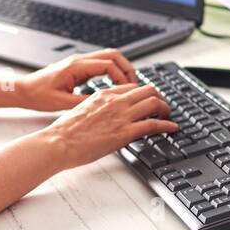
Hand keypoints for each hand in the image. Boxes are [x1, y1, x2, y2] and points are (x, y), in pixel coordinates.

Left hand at [15, 48, 138, 111]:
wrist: (22, 90)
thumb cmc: (37, 95)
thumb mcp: (62, 103)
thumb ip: (84, 102)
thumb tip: (105, 104)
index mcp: (75, 67)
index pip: (108, 65)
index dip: (122, 76)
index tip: (129, 90)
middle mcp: (79, 60)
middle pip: (113, 55)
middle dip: (127, 68)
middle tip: (135, 85)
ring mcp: (79, 62)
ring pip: (108, 57)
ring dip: (121, 68)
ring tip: (129, 85)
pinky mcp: (77, 67)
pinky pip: (101, 63)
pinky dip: (112, 71)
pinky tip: (115, 85)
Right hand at [40, 84, 177, 170]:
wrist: (58, 142)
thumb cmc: (65, 132)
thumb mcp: (82, 111)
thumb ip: (98, 109)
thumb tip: (105, 116)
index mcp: (103, 95)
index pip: (131, 87)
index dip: (143, 94)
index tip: (148, 101)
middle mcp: (115, 101)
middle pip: (147, 90)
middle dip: (159, 98)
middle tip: (163, 107)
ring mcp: (121, 115)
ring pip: (154, 102)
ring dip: (166, 109)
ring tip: (169, 117)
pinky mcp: (124, 132)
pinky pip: (153, 124)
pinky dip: (166, 125)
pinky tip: (171, 128)